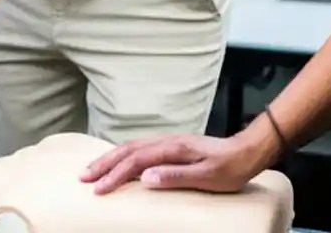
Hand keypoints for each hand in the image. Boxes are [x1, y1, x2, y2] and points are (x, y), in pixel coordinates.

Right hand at [79, 133, 268, 194]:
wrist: (247, 151)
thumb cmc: (230, 168)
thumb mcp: (206, 177)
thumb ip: (175, 176)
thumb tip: (144, 178)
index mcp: (172, 149)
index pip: (135, 161)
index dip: (114, 175)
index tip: (98, 189)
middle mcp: (165, 142)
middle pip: (126, 150)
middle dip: (103, 163)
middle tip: (83, 177)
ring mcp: (167, 142)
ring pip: (130, 147)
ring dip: (109, 157)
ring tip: (93, 168)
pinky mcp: (171, 145)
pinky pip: (139, 147)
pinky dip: (122, 154)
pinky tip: (118, 160)